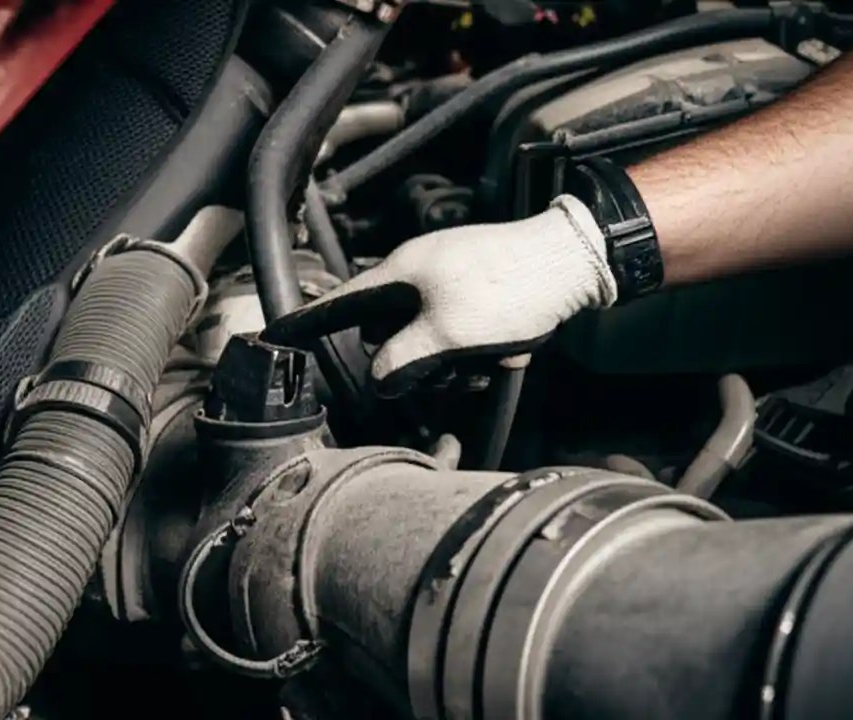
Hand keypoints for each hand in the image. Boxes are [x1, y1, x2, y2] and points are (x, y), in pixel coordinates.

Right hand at [263, 195, 617, 395]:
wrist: (575, 262)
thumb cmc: (511, 286)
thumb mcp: (448, 333)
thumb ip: (402, 360)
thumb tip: (379, 379)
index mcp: (400, 274)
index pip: (340, 303)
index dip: (307, 322)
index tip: (277, 335)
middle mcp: (418, 276)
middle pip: (388, 335)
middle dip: (415, 364)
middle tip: (449, 372)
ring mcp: (448, 285)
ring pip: (427, 341)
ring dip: (453, 364)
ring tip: (485, 362)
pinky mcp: (476, 296)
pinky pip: (458, 336)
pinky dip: (477, 352)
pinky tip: (504, 352)